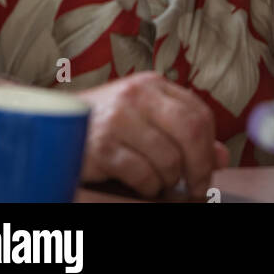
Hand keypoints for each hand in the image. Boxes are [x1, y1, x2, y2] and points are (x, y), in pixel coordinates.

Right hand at [79, 71, 227, 199]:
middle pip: (190, 130)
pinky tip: (140, 184)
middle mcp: (137, 96)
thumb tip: (221, 157)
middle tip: (197, 188)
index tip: (209, 172)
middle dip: (200, 166)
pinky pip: (143, 175)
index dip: (209, 147)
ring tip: (158, 182)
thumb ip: (183, 132)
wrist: (52, 126)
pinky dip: (148, 187)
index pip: (199, 112)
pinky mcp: (102, 146)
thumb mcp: (146, 119)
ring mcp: (118, 119)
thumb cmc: (106, 124)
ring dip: (168, 181)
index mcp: (152, 85)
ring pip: (168, 159)